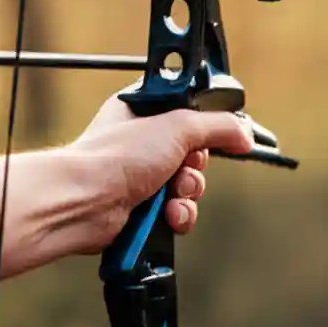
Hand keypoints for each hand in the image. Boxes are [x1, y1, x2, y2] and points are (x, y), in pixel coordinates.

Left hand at [57, 92, 254, 253]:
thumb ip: (217, 127)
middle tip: (184, 166)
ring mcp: (141, 176)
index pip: (188, 112)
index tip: (217, 134)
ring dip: (188, 194)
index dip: (205, 125)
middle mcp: (141, 143)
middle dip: (196, 167)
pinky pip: (177, 212)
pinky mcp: (141, 208)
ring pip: (188, 186)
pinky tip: (166, 214)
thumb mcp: (177, 126)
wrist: (84, 201)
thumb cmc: (112, 156)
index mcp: (143, 111)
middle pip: (194, 154)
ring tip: (172, 194)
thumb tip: (243, 133)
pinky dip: (178, 215)